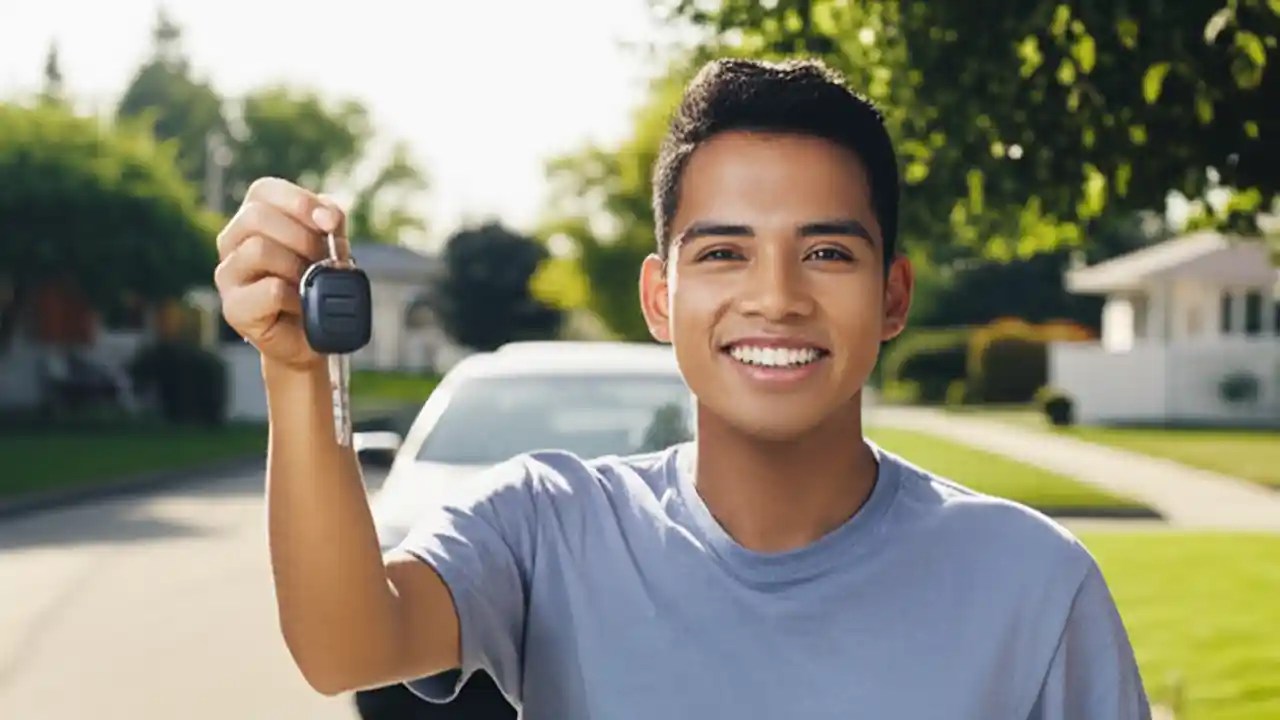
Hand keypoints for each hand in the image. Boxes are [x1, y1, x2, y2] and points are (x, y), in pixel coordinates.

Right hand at [214, 177, 349, 371]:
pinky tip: (302, 305)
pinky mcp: (234, 308)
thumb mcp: (331, 245)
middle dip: (301, 236)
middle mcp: (232, 242)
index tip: (329, 223)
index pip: (263, 190)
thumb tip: (328, 216)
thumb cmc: (317, 284)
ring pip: (259, 249)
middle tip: (321, 259)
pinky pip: (270, 290)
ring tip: (309, 283)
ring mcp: (228, 275)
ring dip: (297, 266)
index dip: (298, 202)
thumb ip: (330, 220)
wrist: (314, 336)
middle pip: (257, 217)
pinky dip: (296, 297)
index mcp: (253, 219)